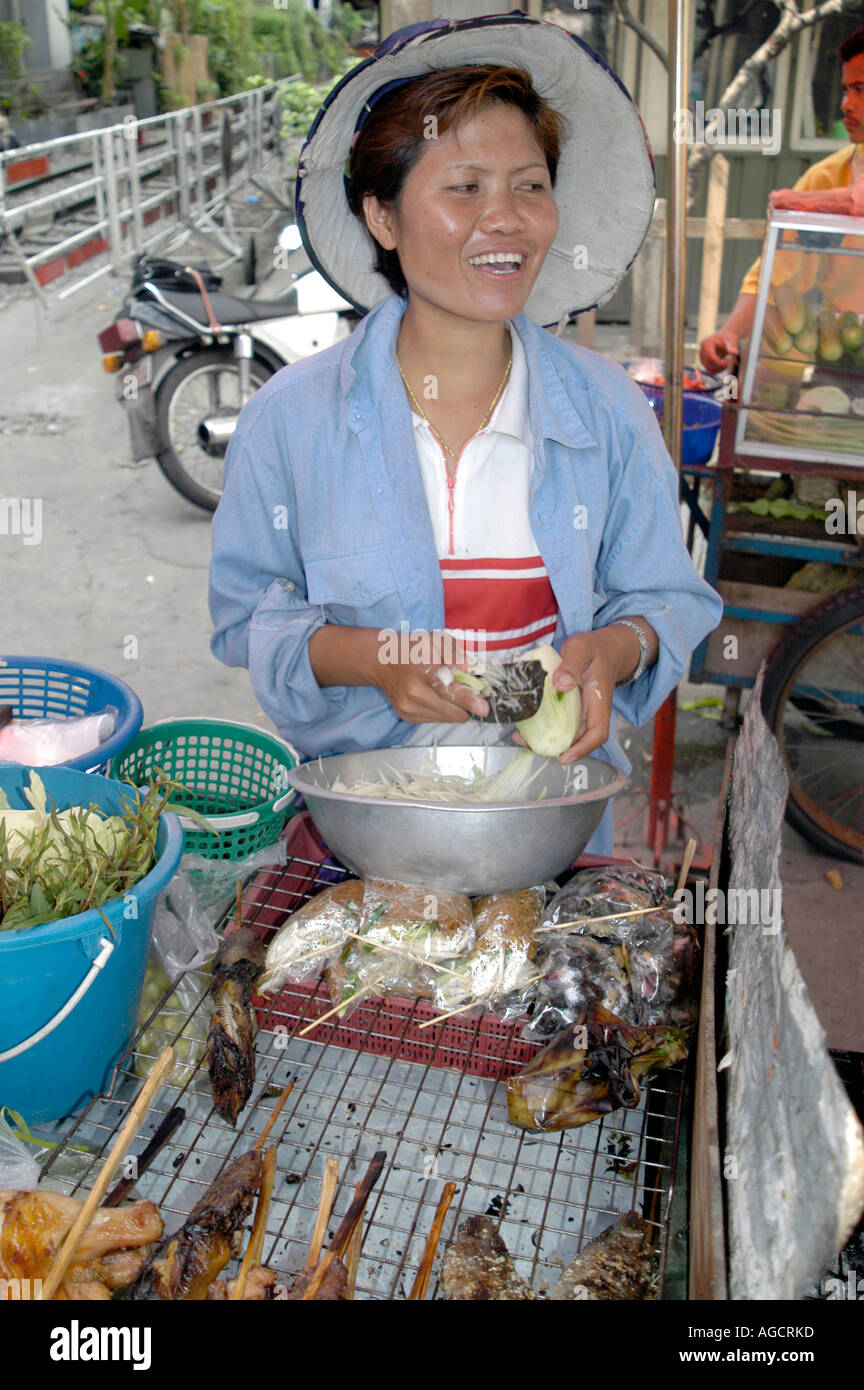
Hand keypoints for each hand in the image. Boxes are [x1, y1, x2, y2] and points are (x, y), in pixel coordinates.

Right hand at [369, 631, 489, 724]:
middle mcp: (413, 696)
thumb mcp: (433, 641)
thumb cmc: (409, 649)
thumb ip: (454, 653)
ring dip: (454, 709)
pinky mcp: (407, 717)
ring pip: (445, 718)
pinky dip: (442, 710)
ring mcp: (408, 709)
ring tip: (447, 691)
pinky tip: (436, 697)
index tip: (483, 708)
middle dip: (465, 706)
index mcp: (420, 675)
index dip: (469, 700)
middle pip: (450, 712)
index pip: (450, 691)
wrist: (379, 662)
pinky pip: (435, 719)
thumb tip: (470, 669)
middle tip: (471, 696)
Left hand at [512, 631, 617, 764]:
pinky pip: (558, 722)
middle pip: (578, 739)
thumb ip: (572, 664)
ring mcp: (580, 711)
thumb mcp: (582, 649)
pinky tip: (525, 726)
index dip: (583, 748)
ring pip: (566, 733)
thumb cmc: (595, 648)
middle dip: (556, 748)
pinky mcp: (570, 708)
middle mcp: (591, 712)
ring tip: (523, 739)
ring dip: (546, 739)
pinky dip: (542, 727)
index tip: (564, 757)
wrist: (604, 648)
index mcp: (599, 702)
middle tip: (531, 746)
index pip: (597, 733)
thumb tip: (561, 684)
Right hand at [699, 326, 739, 374]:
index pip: (710, 357)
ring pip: (709, 370)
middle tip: (730, 363)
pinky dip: (718, 370)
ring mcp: (702, 358)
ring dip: (720, 369)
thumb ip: (733, 346)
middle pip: (708, 365)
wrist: (726, 337)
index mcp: (706, 344)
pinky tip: (724, 364)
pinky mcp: (705, 363)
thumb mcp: (732, 340)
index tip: (729, 362)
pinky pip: (711, 371)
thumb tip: (735, 353)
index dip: (719, 362)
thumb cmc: (728, 337)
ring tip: (727, 362)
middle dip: (720, 366)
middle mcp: (702, 352)